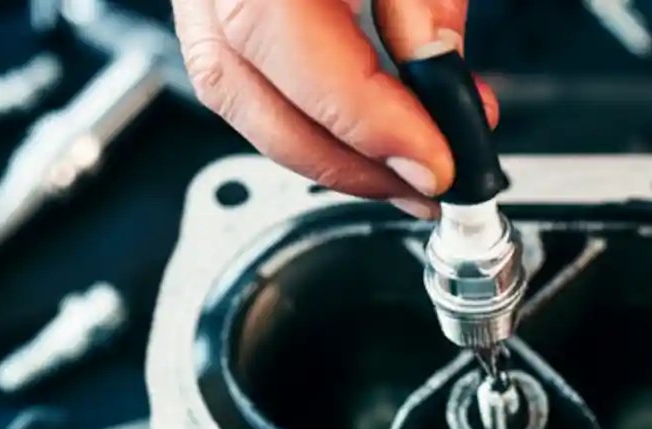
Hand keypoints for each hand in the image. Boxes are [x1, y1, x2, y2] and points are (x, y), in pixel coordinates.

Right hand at [171, 0, 497, 217]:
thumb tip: (438, 68)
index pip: (283, 39)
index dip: (362, 118)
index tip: (433, 164)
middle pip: (242, 88)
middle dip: (342, 160)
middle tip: (425, 188)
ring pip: (234, 93)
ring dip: (325, 151)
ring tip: (404, 174)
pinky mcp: (213, 7)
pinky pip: (243, 73)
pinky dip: (307, 115)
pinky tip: (367, 135)